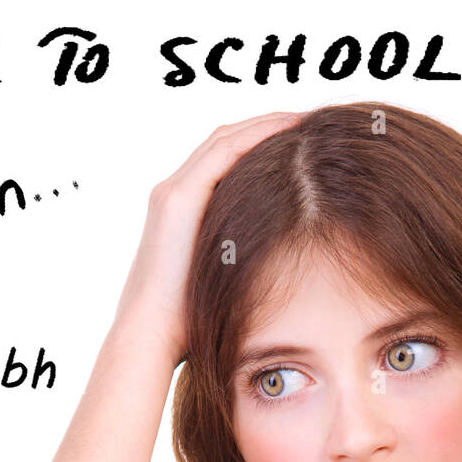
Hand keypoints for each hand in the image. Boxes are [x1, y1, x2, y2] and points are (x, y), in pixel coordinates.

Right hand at [111, 111, 300, 367]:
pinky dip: (255, 137)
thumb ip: (244, 270)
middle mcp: (175, 196)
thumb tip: (287, 280)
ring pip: (224, 140)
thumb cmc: (188, 330)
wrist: (152, 340)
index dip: (261, 149)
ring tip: (304, 121)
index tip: (301, 149)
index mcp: (184, 215)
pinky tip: (288, 131)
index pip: (225, 165)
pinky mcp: (177, 199)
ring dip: (266, 126)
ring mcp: (173, 194)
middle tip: (308, 124)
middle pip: (226, 145)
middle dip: (266, 130)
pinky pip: (222, 152)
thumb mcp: (224, 288)